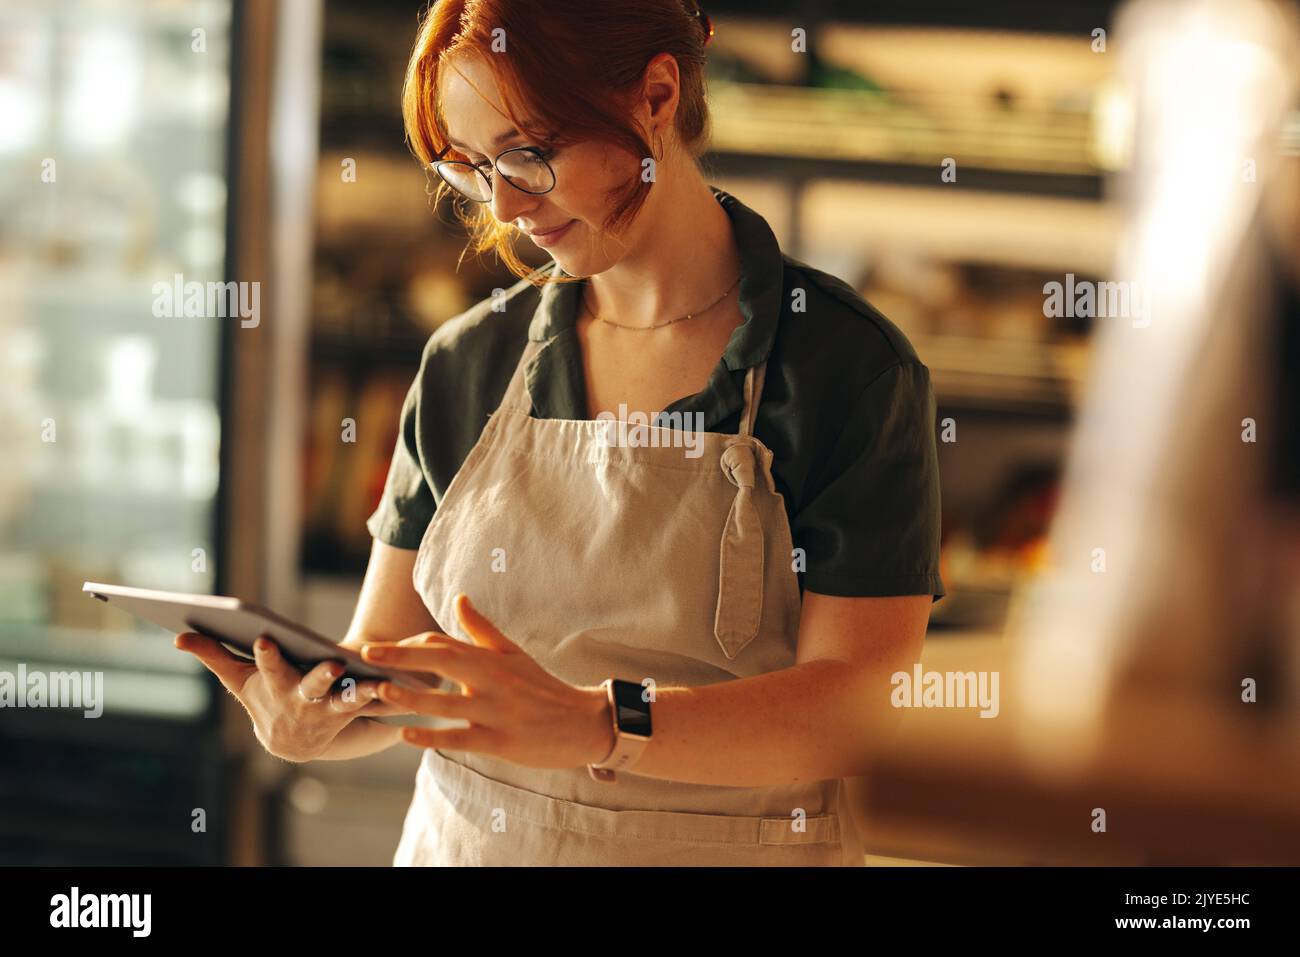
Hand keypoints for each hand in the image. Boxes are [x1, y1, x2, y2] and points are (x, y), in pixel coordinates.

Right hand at [174, 632, 414, 761]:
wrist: (294, 742)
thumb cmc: (265, 698)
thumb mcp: (240, 679)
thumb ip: (213, 655)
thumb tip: (177, 634)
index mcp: (274, 685)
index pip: (267, 666)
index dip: (266, 655)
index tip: (264, 638)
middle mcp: (302, 700)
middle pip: (311, 685)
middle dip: (320, 676)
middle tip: (334, 666)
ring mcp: (330, 709)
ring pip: (348, 699)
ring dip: (363, 693)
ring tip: (381, 684)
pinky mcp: (354, 712)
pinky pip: (371, 705)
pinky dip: (386, 698)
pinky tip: (404, 687)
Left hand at [361, 594, 615, 770]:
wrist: (581, 722)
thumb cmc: (542, 687)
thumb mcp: (513, 654)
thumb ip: (482, 630)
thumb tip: (459, 600)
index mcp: (490, 658)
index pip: (445, 643)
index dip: (410, 645)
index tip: (381, 650)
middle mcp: (491, 680)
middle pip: (441, 661)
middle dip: (401, 656)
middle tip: (368, 654)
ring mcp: (495, 711)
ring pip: (445, 703)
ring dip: (409, 697)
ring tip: (379, 691)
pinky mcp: (499, 741)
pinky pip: (459, 738)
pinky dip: (431, 737)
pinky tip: (406, 735)